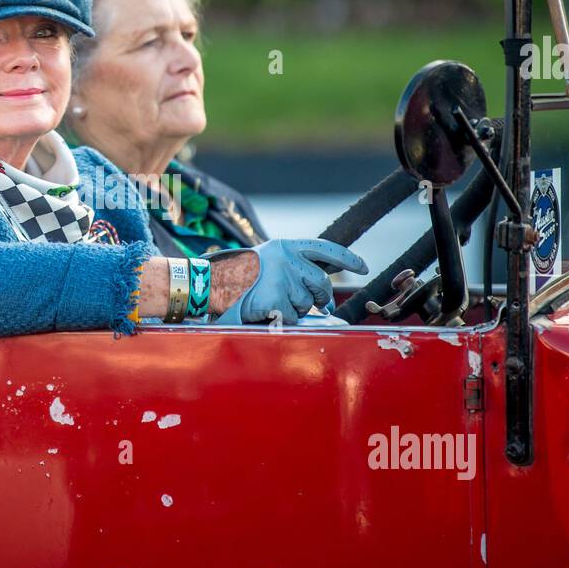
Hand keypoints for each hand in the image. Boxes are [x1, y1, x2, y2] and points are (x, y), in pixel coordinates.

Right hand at [209, 239, 366, 324]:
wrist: (205, 285)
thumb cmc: (233, 278)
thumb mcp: (264, 262)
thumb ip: (291, 270)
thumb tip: (321, 297)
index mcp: (284, 247)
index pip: (324, 248)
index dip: (346, 259)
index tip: (363, 267)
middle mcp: (286, 259)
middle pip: (321, 282)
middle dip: (322, 297)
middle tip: (321, 306)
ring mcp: (281, 279)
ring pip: (306, 304)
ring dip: (294, 310)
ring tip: (270, 304)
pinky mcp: (275, 300)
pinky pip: (290, 318)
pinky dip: (279, 320)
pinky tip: (262, 312)